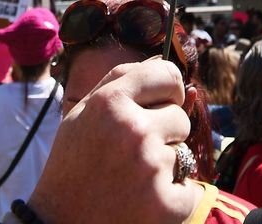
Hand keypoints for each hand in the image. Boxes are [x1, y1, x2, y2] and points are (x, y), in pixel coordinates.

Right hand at [27, 59, 201, 223]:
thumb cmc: (72, 165)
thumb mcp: (83, 113)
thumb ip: (122, 79)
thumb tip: (162, 58)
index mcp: (110, 102)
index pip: (168, 74)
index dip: (170, 89)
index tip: (164, 102)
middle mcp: (133, 130)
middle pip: (180, 115)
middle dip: (165, 131)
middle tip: (135, 152)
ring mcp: (150, 167)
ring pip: (183, 152)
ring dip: (166, 165)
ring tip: (133, 178)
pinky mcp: (165, 204)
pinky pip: (189, 188)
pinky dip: (174, 196)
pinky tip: (144, 201)